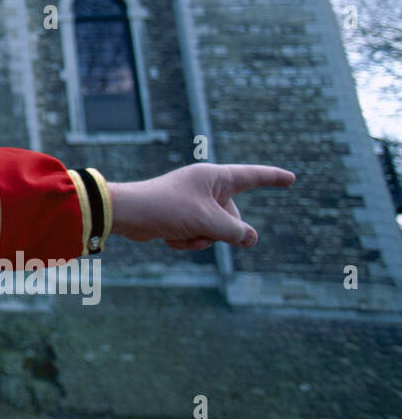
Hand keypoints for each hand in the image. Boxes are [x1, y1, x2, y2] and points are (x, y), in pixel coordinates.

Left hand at [106, 164, 294, 249]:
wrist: (128, 214)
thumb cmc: (167, 209)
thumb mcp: (209, 222)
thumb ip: (237, 232)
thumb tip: (251, 240)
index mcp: (215, 177)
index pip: (253, 176)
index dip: (273, 179)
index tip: (291, 179)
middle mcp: (206, 187)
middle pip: (234, 217)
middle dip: (219, 231)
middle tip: (198, 226)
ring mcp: (194, 203)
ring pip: (215, 231)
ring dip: (201, 239)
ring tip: (180, 231)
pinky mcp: (181, 217)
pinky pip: (197, 236)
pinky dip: (186, 241)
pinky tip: (169, 237)